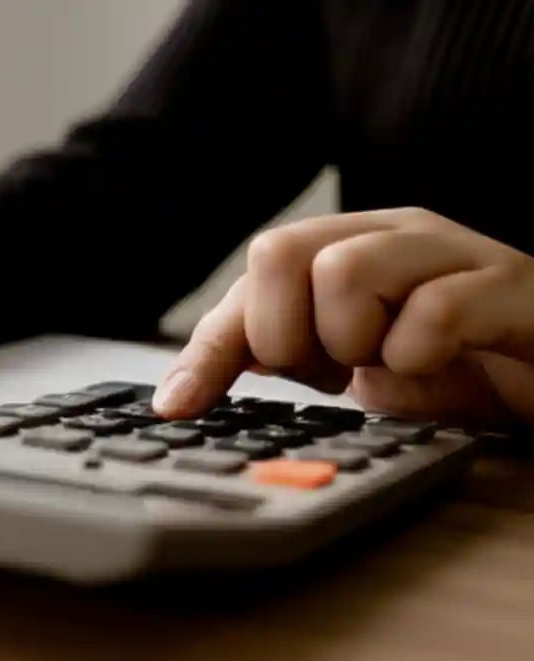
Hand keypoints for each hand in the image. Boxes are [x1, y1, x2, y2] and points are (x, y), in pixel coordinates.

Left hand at [153, 207, 533, 427]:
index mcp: (346, 244)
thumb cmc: (453, 363)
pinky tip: (436, 366)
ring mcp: (453, 253)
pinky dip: (419, 354)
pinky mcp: (511, 287)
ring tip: (390, 364)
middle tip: (333, 370)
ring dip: (352, 341)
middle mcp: (393, 234)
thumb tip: (180, 393)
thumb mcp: (349, 364)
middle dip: (285, 336)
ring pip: (345, 269)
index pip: (251, 274)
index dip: (209, 346)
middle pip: (279, 252)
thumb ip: (275, 355)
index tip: (177, 407)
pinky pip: (435, 309)